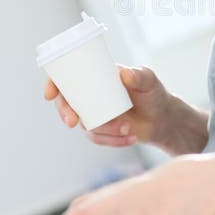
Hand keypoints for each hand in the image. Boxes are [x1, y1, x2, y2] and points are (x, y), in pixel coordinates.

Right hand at [45, 66, 208, 154]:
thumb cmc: (154, 93)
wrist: (163, 118)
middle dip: (65, 113)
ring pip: (85, 124)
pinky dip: (113, 140)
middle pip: (66, 103)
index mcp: (96, 77)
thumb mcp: (149, 80)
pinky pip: (98, 139)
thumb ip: (140, 75)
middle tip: (74, 121)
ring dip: (103, 129)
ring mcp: (95, 114)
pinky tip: (130, 138)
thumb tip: (124, 74)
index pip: (67, 77)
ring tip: (127, 127)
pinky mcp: (102, 131)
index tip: (50, 94)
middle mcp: (91, 95)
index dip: (54, 84)